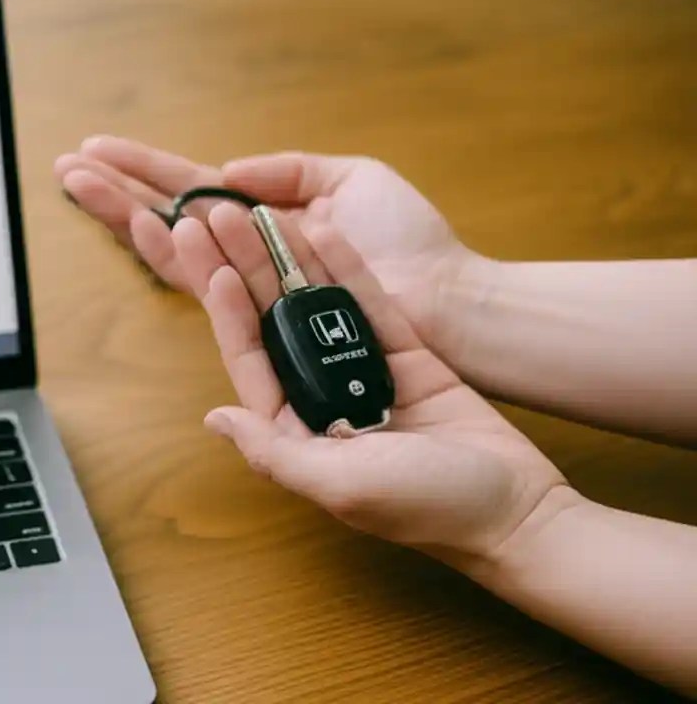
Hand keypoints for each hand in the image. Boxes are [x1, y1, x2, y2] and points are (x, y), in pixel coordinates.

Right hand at [55, 136, 479, 353]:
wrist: (457, 306)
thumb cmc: (415, 248)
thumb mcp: (354, 182)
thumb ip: (291, 171)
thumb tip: (230, 172)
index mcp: (270, 226)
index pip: (194, 195)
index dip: (146, 175)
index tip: (101, 154)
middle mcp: (254, 267)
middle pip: (172, 230)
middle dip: (118, 198)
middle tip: (67, 170)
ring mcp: (262, 304)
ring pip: (183, 262)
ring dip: (137, 220)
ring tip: (91, 189)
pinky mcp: (276, 341)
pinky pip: (219, 295)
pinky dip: (183, 259)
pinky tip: (151, 226)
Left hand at [170, 209, 564, 564]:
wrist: (516, 511)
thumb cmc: (424, 508)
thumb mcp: (336, 483)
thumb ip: (272, 449)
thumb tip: (214, 418)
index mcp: (296, 429)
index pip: (249, 356)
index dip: (223, 306)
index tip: (205, 257)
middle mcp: (321, 398)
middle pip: (273, 321)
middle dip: (244, 267)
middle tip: (217, 213)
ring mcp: (364, 374)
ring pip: (316, 305)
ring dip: (288, 258)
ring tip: (260, 209)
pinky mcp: (407, 356)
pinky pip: (369, 304)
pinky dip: (346, 268)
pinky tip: (322, 228)